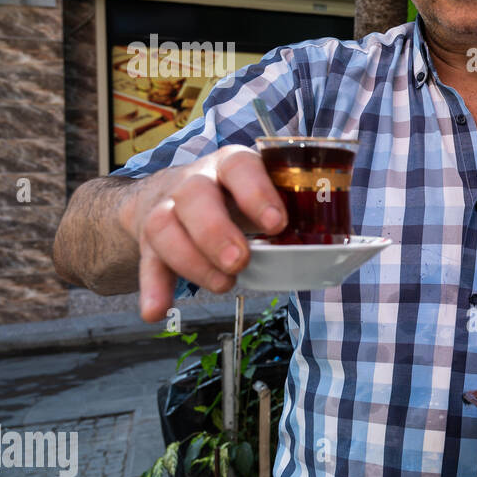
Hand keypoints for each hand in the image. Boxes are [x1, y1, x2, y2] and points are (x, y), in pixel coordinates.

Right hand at [122, 145, 287, 321]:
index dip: (257, 193)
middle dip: (217, 232)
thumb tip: (329, 250)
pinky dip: (152, 289)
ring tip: (223, 285)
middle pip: (194, 197)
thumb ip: (288, 213)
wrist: (169, 193)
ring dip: (193, 262)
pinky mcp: (150, 241)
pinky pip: (147, 263)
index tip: (277, 224)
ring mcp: (166, 210)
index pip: (240, 168)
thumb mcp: (261, 193)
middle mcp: (194, 182)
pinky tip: (157, 311)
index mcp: (230, 165)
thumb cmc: (233, 196)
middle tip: (240, 261)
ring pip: (164, 227)